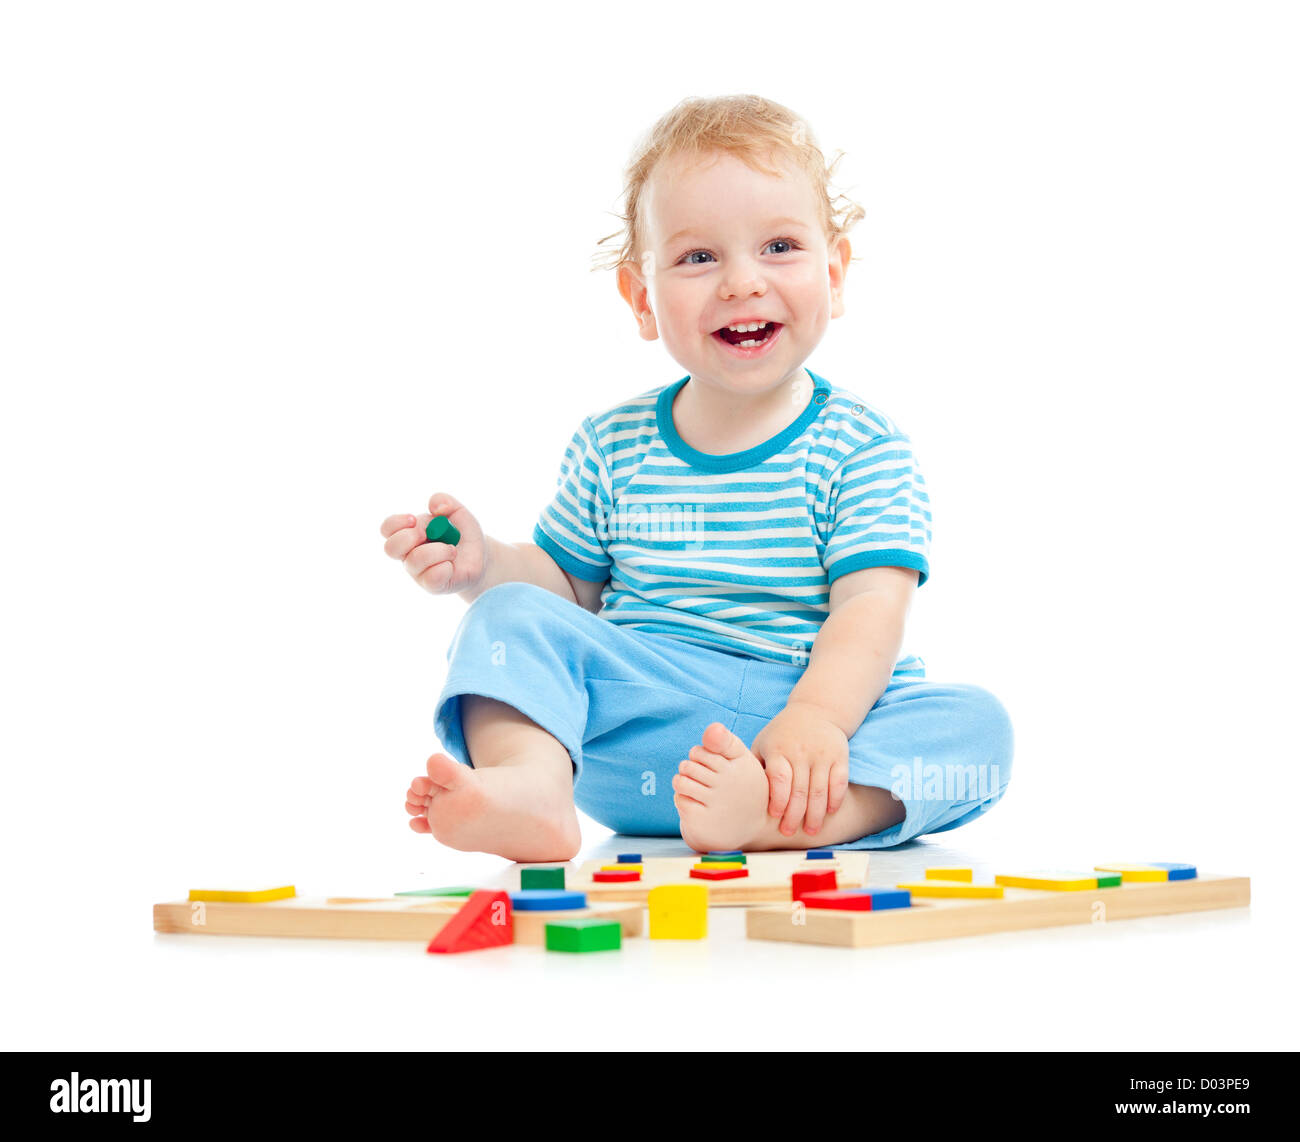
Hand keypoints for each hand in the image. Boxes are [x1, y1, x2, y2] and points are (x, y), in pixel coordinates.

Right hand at [379, 493, 486, 595]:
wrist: (480, 557)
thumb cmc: (462, 535)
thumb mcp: (458, 512)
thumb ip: (445, 502)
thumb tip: (435, 507)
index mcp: (409, 533)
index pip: (387, 529)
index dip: (396, 523)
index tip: (414, 519)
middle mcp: (408, 553)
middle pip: (390, 548)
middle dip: (410, 537)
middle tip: (429, 534)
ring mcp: (418, 571)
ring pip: (414, 561)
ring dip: (438, 551)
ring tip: (452, 550)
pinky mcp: (432, 585)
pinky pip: (431, 578)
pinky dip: (446, 567)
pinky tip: (453, 565)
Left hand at [750, 703, 849, 837]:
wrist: (815, 710)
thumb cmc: (782, 734)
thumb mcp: (763, 743)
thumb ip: (753, 767)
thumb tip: (737, 794)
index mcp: (779, 749)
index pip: (779, 778)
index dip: (779, 800)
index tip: (776, 817)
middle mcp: (801, 751)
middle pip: (800, 789)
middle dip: (795, 815)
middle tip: (789, 833)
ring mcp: (822, 754)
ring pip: (820, 790)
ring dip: (816, 814)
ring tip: (811, 831)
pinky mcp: (839, 755)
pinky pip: (839, 782)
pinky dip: (835, 800)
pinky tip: (829, 813)